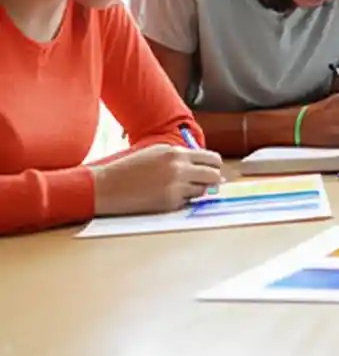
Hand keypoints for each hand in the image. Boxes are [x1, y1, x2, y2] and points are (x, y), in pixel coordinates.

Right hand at [91, 144, 223, 215]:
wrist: (106, 186)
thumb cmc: (130, 169)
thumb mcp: (157, 153)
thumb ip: (181, 157)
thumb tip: (206, 167)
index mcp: (176, 153)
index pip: (211, 158)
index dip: (215, 166)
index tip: (214, 170)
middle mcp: (179, 168)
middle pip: (214, 175)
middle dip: (213, 179)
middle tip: (207, 183)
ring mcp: (175, 186)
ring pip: (203, 190)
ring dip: (197, 191)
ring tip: (179, 189)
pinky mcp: (169, 202)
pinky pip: (187, 202)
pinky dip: (183, 200)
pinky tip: (166, 196)